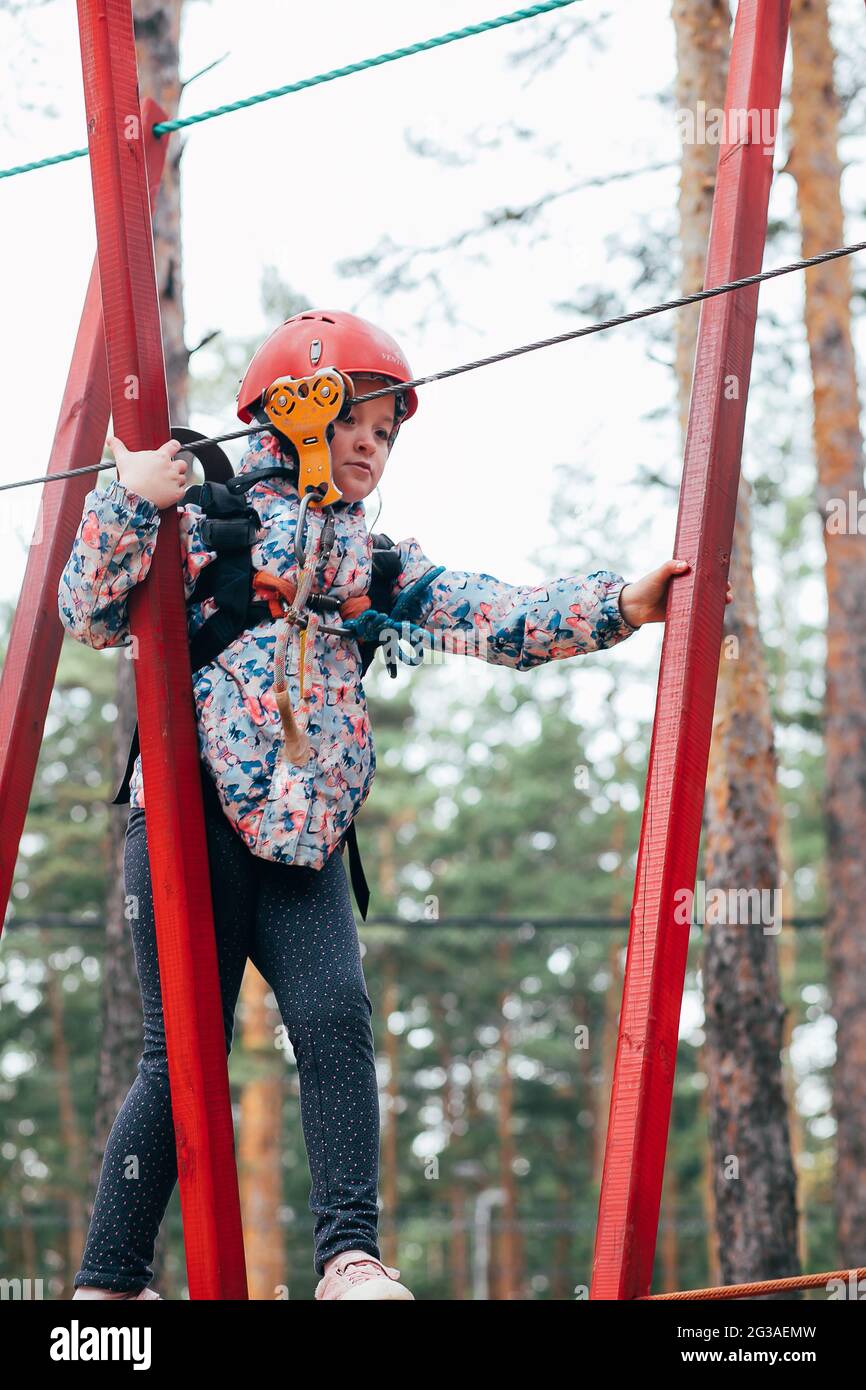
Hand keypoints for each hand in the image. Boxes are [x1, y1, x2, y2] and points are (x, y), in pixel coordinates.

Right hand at [106, 434, 188, 508]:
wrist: (133, 497)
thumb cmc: (129, 476)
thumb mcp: (123, 459)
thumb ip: (118, 447)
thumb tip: (109, 439)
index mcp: (161, 456)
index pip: (174, 446)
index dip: (175, 446)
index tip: (174, 448)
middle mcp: (171, 467)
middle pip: (182, 464)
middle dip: (177, 468)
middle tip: (167, 473)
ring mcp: (175, 480)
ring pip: (183, 478)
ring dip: (177, 481)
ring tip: (165, 485)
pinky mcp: (177, 493)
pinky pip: (183, 491)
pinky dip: (177, 492)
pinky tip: (168, 493)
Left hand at [618, 559, 732, 626]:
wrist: (633, 607)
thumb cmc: (645, 587)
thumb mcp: (657, 575)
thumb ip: (669, 568)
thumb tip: (685, 565)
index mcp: (681, 574)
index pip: (701, 571)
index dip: (713, 572)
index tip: (723, 573)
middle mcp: (686, 587)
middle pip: (707, 586)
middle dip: (719, 587)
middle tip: (727, 589)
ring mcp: (685, 601)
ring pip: (705, 600)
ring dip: (717, 600)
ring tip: (726, 600)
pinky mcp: (682, 613)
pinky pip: (697, 613)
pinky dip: (707, 613)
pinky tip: (716, 614)